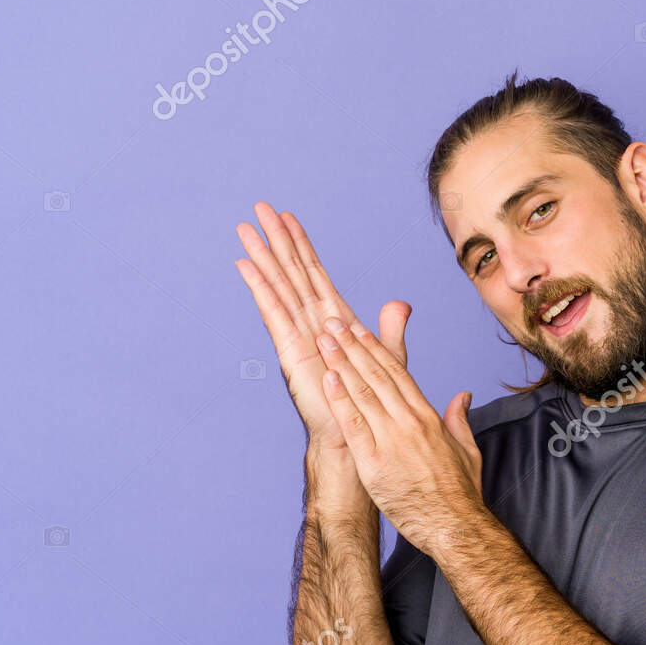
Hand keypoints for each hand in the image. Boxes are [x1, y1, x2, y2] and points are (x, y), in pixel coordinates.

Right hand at [233, 202, 410, 456]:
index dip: (302, 246)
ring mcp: (299, 335)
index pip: (314, 274)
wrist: (357, 436)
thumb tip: (399, 304)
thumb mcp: (386, 356)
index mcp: (332, 320)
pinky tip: (246, 266)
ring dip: (263, 255)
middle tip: (259, 208)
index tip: (289, 218)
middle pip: (291, 272)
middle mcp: (311, 323)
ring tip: (246, 227)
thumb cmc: (369, 401)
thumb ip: (389, 328)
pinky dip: (261, 288)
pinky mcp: (291, 350)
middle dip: (277, 239)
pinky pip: (274, 312)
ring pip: (279, 285)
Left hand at [314, 314, 484, 552]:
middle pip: (377, 375)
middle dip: (352, 345)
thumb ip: (458, 419)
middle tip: (332, 322)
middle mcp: (409, 422)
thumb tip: (461, 396)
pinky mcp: (376, 462)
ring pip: (363, 392)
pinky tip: (328, 379)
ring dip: (341, 363)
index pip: (397, 373)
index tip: (358, 329)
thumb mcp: (467, 449)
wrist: (455, 526)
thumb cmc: (461, 494)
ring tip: (324, 339)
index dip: (375, 348)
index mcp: (428, 417)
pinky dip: (340, 400)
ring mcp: (392, 440)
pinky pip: (354, 425)